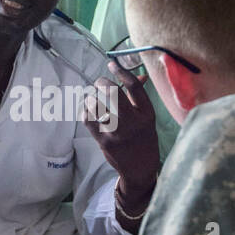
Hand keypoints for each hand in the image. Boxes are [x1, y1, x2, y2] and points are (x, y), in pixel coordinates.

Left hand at [82, 61, 158, 202]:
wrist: (140, 170)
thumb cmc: (144, 139)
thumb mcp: (148, 118)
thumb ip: (140, 97)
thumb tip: (139, 75)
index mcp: (147, 114)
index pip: (134, 86)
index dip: (121, 71)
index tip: (111, 64)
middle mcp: (133, 122)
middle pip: (112, 92)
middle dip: (102, 83)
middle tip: (99, 84)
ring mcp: (117, 133)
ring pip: (96, 105)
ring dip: (92, 98)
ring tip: (95, 101)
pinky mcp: (104, 142)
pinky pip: (87, 119)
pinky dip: (86, 112)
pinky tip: (90, 112)